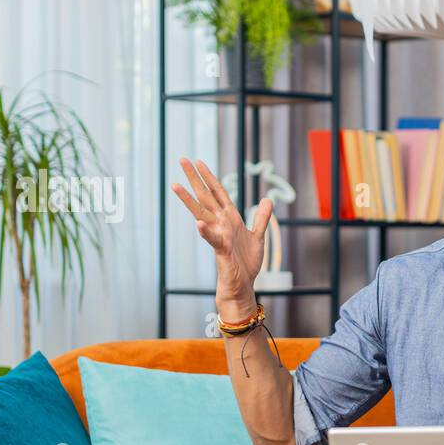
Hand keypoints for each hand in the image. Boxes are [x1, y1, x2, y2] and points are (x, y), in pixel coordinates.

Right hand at [171, 157, 272, 315]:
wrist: (243, 284)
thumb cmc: (247, 262)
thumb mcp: (258, 236)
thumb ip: (262, 218)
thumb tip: (267, 199)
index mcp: (230, 218)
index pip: (218, 192)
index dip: (210, 176)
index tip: (199, 161)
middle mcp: (221, 224)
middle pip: (206, 196)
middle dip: (195, 178)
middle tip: (182, 160)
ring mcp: (219, 235)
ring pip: (202, 214)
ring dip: (189, 200)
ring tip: (176, 185)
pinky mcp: (221, 250)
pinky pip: (212, 239)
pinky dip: (205, 232)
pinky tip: (198, 224)